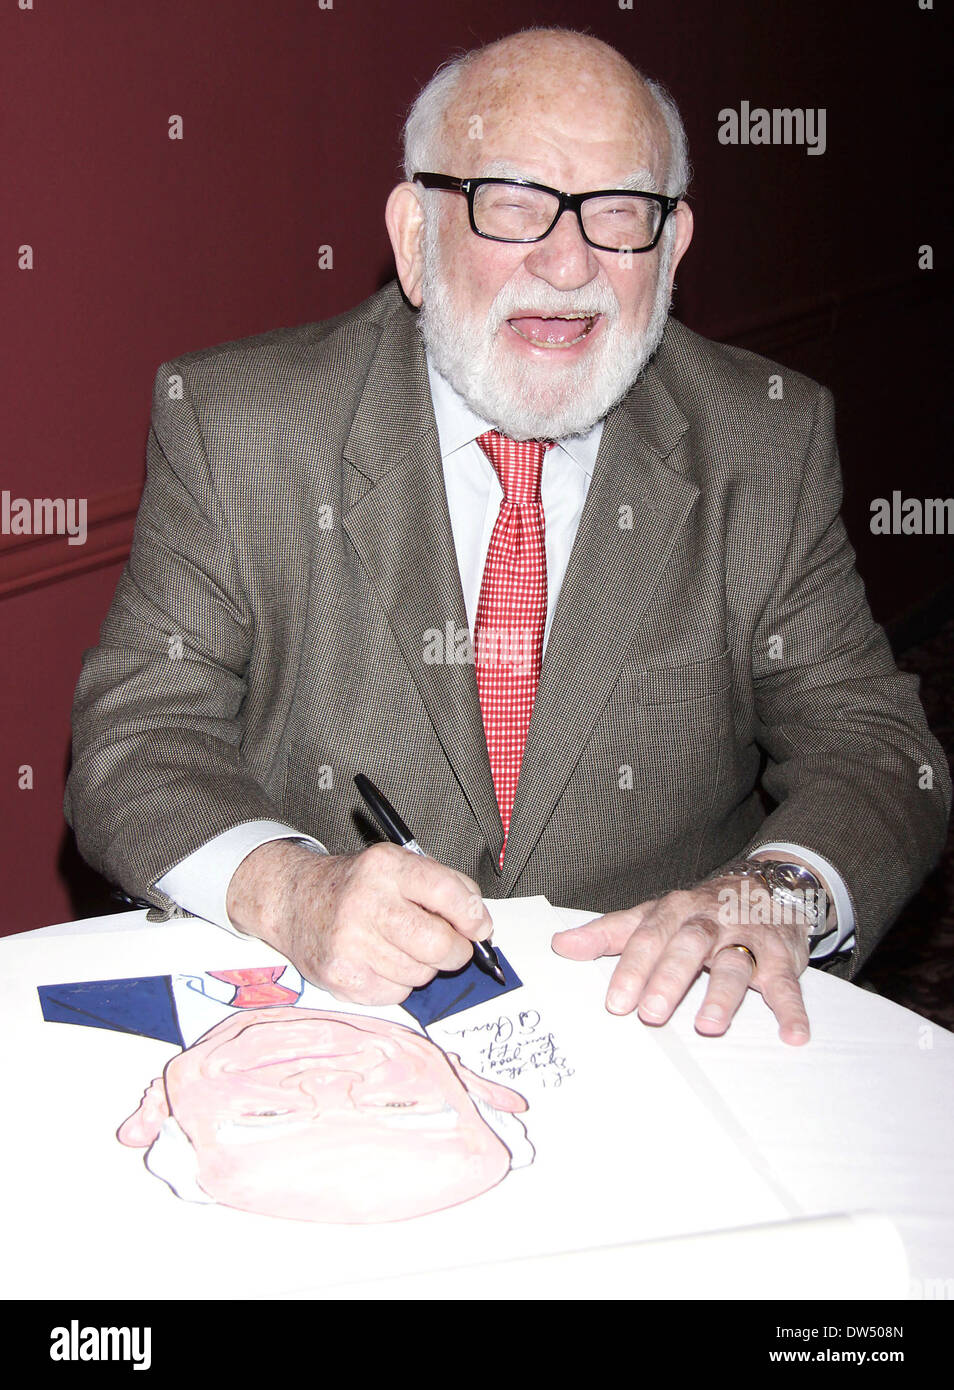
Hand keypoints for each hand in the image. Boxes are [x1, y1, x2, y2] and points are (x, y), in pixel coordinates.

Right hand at [226, 839, 491, 1004]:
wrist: (293, 901)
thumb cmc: (356, 885)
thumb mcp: (398, 865)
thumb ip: (445, 888)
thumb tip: (481, 927)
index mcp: (386, 867)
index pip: (447, 892)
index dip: (473, 916)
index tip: (480, 928)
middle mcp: (365, 902)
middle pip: (438, 944)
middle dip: (456, 951)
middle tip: (451, 947)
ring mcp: (349, 942)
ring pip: (420, 974)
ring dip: (422, 967)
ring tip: (399, 946)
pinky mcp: (341, 976)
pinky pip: (396, 993)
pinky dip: (397, 983)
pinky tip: (378, 961)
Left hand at [551, 875, 812, 1044]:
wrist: (767, 886)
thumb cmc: (698, 911)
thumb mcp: (652, 915)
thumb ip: (609, 933)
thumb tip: (560, 946)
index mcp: (674, 911)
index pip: (649, 937)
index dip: (631, 969)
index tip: (615, 1003)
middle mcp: (710, 922)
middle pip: (688, 947)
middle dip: (669, 979)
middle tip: (651, 1014)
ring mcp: (747, 940)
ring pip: (734, 964)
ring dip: (723, 996)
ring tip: (708, 1026)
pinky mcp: (781, 959)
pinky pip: (788, 986)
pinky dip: (793, 1011)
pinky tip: (793, 1035)